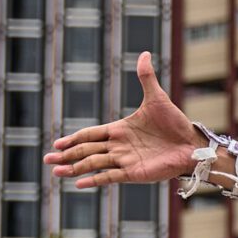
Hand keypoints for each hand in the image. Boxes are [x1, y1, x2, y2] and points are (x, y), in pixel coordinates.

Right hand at [44, 52, 201, 188]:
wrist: (191, 144)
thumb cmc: (175, 123)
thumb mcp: (157, 97)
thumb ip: (146, 77)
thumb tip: (144, 53)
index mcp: (120, 130)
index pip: (90, 135)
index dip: (73, 138)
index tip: (57, 143)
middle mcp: (119, 147)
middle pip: (86, 151)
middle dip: (66, 155)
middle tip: (47, 160)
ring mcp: (125, 161)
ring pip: (93, 164)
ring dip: (74, 168)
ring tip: (56, 172)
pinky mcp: (134, 173)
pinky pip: (110, 176)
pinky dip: (94, 180)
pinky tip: (79, 184)